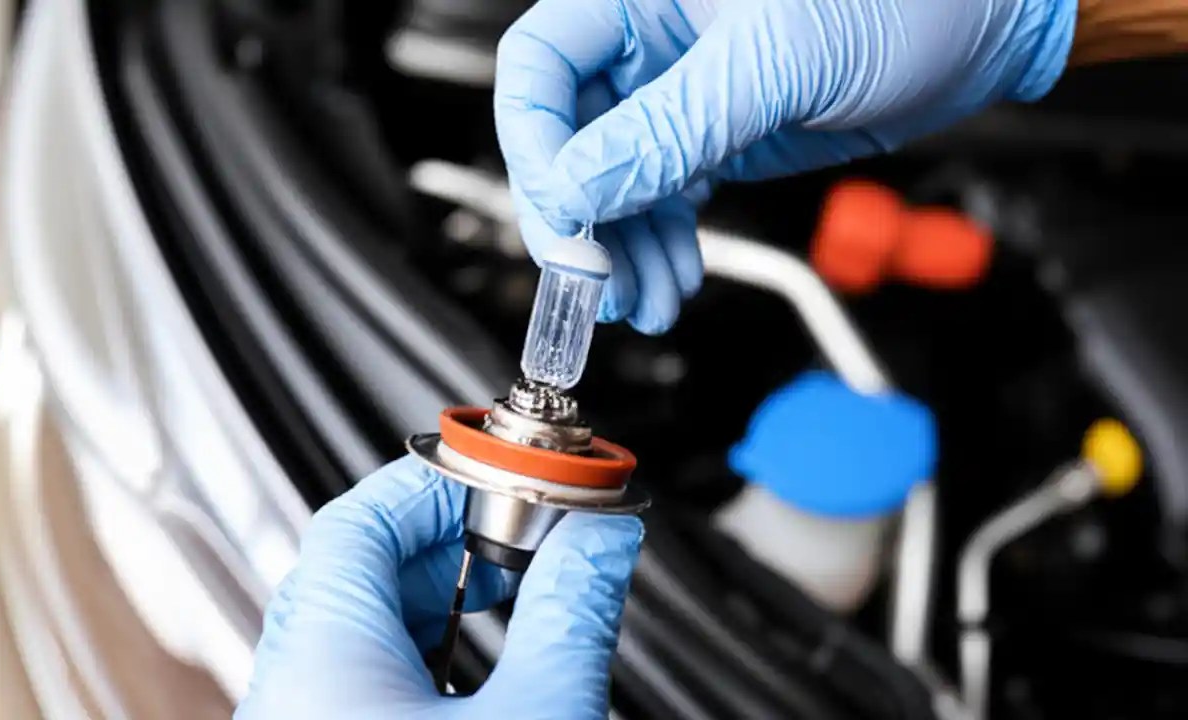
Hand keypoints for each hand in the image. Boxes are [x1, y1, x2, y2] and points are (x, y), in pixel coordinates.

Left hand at [235, 457, 643, 719]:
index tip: (507, 471)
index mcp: (320, 660)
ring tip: (513, 594)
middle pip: (358, 568)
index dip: (441, 480)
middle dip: (452, 537)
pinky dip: (419, 656)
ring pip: (357, 630)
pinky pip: (356, 682)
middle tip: (524, 528)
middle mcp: (287, 692)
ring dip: (439, 599)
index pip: (360, 518)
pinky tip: (479, 677)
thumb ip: (572, 616)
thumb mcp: (538, 717)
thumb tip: (601, 540)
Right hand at [495, 0, 1076, 333]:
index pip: (539, 68)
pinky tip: (672, 278)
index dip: (536, 146)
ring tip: (642, 300)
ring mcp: (679, 91)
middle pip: (565, 135)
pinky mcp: (714, 133)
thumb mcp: (775, 63)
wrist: (984, 26)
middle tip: (595, 281)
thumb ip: (669, 128)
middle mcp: (649, 41)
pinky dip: (659, 244)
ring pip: (611, 179)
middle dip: (579, 217)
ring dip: (620, 248)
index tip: (565, 216)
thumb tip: (577, 187)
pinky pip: (660, 196)